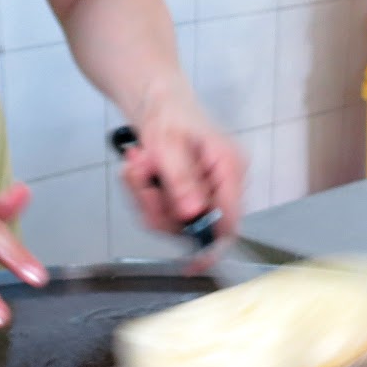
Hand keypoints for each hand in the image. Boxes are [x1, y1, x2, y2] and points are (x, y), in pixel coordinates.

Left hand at [119, 78, 244, 256]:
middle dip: (157, 206)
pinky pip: (163, 212)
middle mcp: (223, 185)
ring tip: (136, 165)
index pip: (230, 221)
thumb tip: (193, 214)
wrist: (158, 100)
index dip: (214, 247)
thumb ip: (182, 180)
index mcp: (230, 168)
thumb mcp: (169, 144)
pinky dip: (144, 195)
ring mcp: (205, 192)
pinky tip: (138, 170)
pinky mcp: (188, 196)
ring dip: (145, 198)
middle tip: (137, 175)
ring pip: (172, 221)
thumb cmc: (169, 113)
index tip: (194, 265)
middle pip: (194, 225)